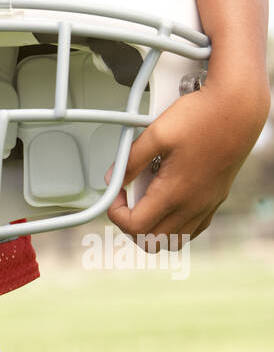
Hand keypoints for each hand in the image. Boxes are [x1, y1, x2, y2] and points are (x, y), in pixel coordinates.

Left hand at [104, 81, 269, 243]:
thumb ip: (130, 159)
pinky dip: (175, 225)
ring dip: (153, 229)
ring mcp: (207, 205)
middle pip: (153, 242)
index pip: (135, 227)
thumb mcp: (156, 133)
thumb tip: (113, 177)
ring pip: (174, 240)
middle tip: (126, 200)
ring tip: (145, 202)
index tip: (115, 194)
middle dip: (131, 226)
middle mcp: (193, 206)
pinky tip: (168, 201)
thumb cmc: (202, 118)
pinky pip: (193, 229)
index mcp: (174, 193)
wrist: (238, 110)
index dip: (116, 213)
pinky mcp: (217, 199)